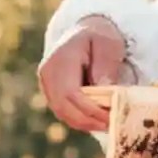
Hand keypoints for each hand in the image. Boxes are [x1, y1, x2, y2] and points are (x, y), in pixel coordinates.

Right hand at [37, 16, 127, 132]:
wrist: (86, 31)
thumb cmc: (100, 37)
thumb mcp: (108, 44)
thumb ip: (106, 66)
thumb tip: (106, 90)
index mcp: (60, 59)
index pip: (70, 93)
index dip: (89, 109)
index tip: (110, 117)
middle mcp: (48, 73)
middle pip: (63, 107)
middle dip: (88, 120)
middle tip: (111, 126)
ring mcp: (46, 83)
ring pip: (62, 112)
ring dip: (84, 123)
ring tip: (107, 125)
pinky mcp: (51, 92)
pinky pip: (63, 111)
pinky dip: (80, 119)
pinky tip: (97, 121)